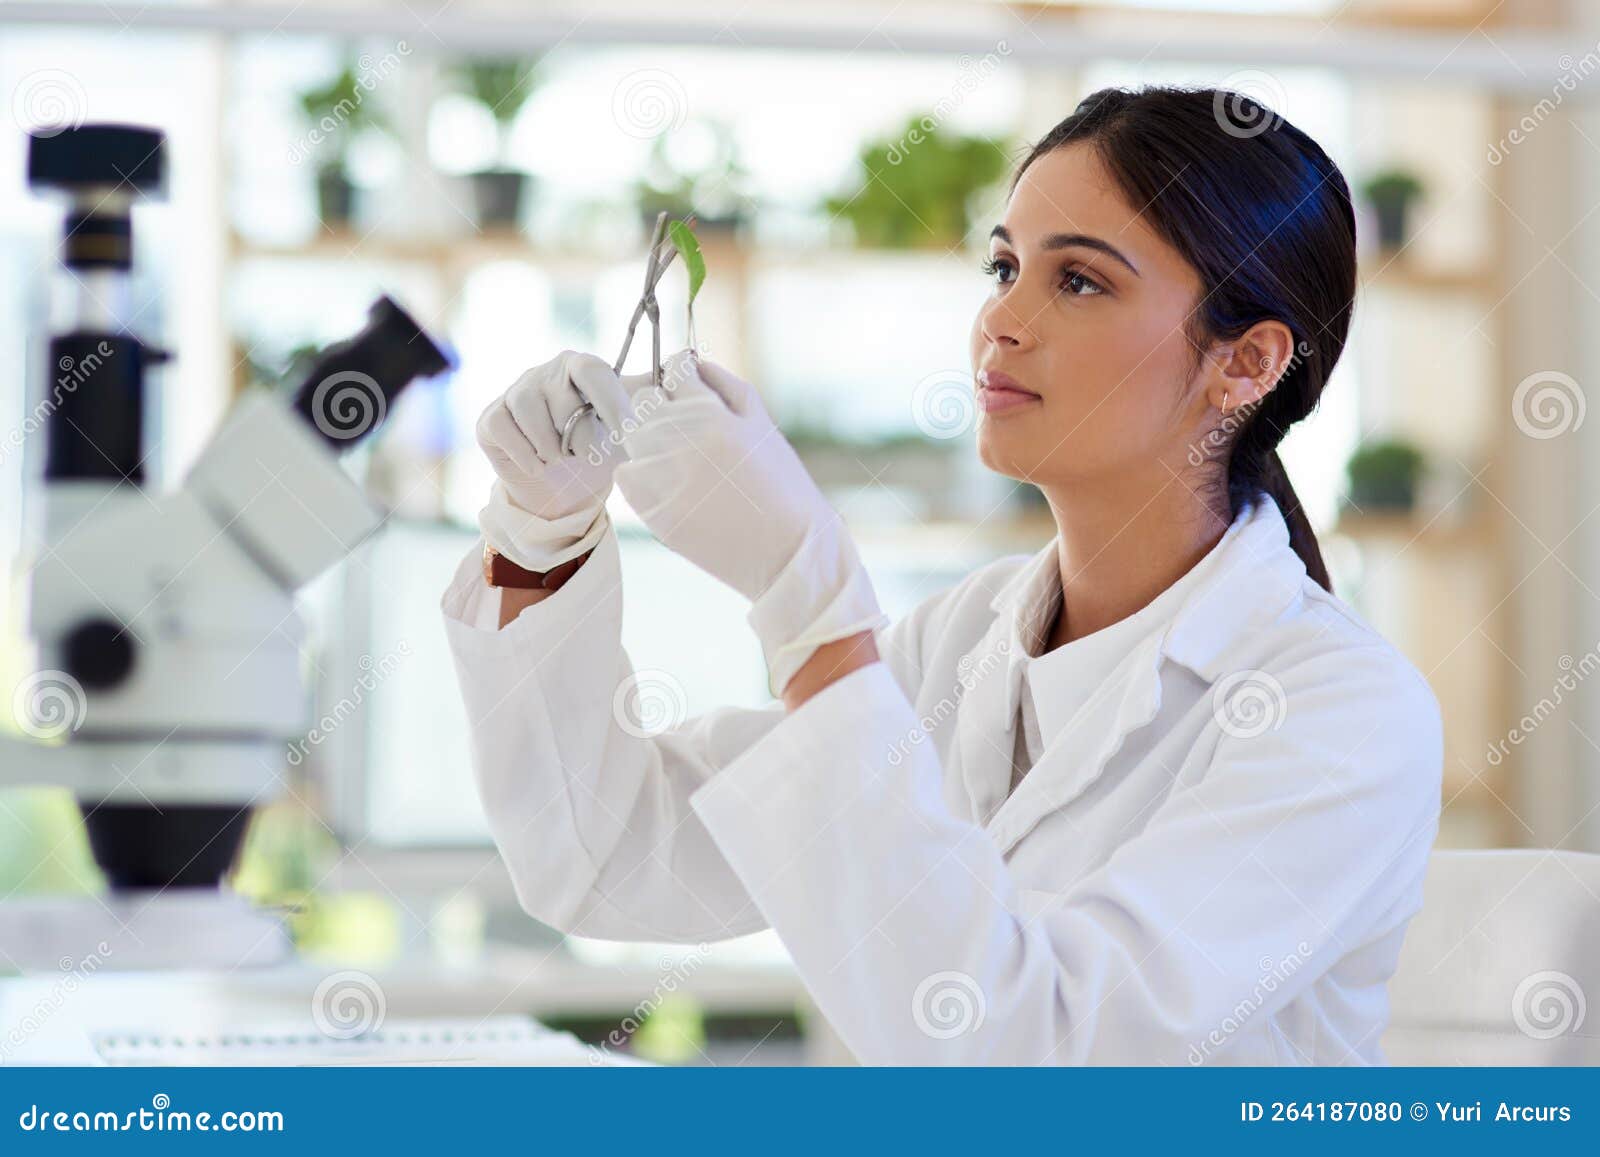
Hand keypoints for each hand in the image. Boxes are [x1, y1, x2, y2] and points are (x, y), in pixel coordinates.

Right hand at [475, 351, 631, 569]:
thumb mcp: (629, 424)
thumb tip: (689, 358)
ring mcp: (515, 391)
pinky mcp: (491, 417)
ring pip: (529, 413)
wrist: (563, 486)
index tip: (625, 433)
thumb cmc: (599, 446)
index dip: (609, 402)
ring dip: (551, 448)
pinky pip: (505, 432)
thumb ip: (651, 395)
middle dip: (577, 437)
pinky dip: (526, 457)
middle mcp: (546, 371)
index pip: (594, 371)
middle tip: (584, 452)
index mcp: (582, 367)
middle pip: (560, 398)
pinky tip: (538, 464)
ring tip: (561, 458)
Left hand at [597, 349, 886, 693]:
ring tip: (688, 467)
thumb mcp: (761, 422)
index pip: (672, 367)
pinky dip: (645, 476)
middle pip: (642, 399)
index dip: (681, 377)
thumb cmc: (780, 484)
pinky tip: (679, 489)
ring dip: (650, 443)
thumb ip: (722, 384)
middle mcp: (675, 439)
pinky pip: (628, 475)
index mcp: (707, 412)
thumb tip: (688, 361)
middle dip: (661, 408)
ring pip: (631, 437)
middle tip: (690, 434)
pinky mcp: (648, 508)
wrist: (787, 551)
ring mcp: (657, 475)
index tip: (691, 393)